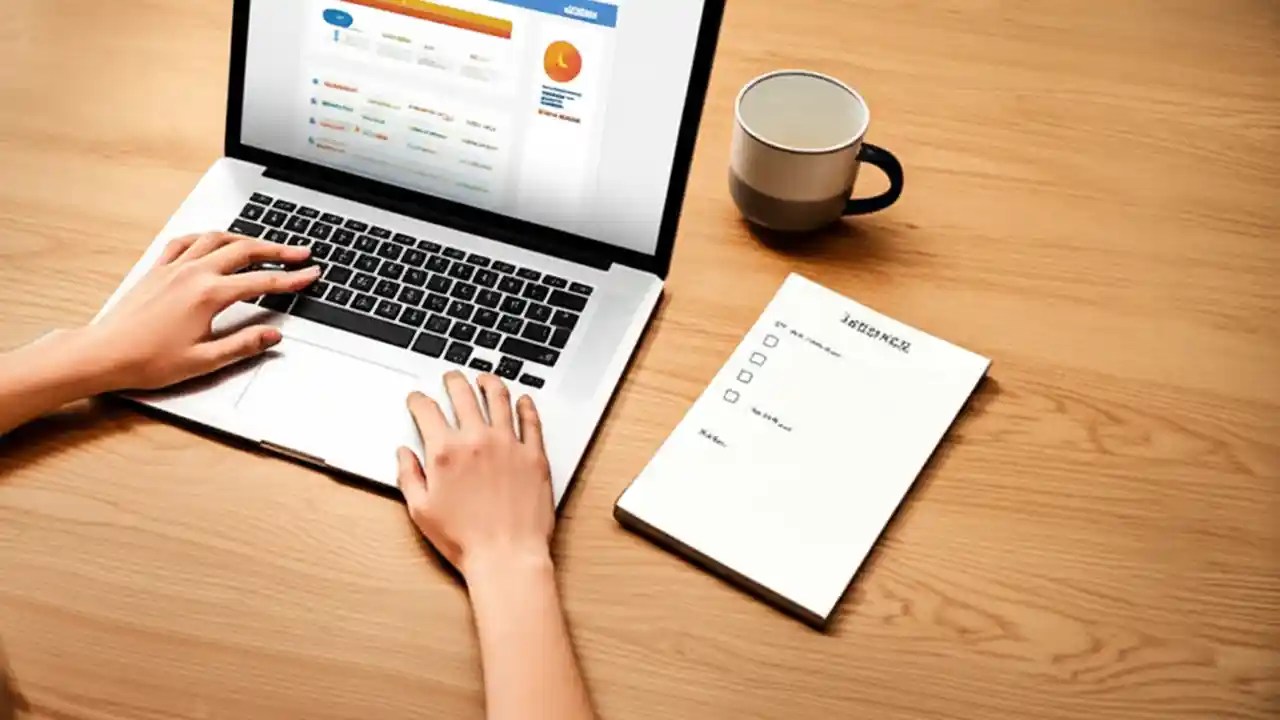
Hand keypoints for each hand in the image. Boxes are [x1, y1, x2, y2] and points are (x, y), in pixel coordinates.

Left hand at [87, 231, 319, 390]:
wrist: (105, 353)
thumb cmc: (148, 360)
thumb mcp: (204, 360)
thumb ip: (243, 344)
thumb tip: (273, 335)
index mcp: (208, 295)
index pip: (262, 282)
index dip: (292, 279)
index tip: (311, 274)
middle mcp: (193, 274)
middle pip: (244, 250)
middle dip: (277, 250)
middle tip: (300, 253)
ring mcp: (174, 267)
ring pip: (217, 239)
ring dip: (245, 238)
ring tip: (264, 244)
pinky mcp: (158, 269)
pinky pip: (186, 242)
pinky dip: (206, 237)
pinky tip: (213, 240)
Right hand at [397, 372, 553, 579]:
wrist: (507, 557)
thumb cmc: (465, 540)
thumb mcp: (421, 510)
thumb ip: (409, 475)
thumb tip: (404, 453)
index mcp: (446, 452)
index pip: (427, 411)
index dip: (418, 400)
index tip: (417, 399)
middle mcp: (477, 441)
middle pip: (463, 395)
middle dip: (453, 381)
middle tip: (451, 377)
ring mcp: (509, 444)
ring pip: (499, 398)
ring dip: (489, 382)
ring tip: (485, 378)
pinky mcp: (535, 455)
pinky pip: (531, 420)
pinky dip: (526, 405)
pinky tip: (522, 400)